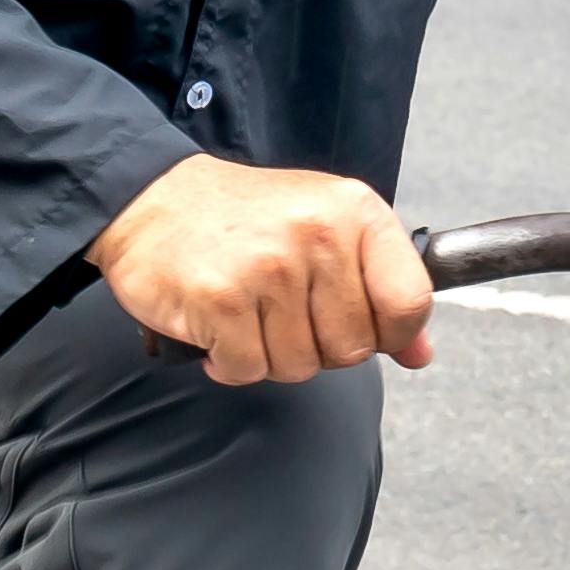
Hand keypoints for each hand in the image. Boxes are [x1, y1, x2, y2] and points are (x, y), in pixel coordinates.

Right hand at [91, 159, 434, 383]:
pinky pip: (249, 370)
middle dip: (318, 346)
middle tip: (282, 312)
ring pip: (299, 366)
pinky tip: (218, 327)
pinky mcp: (220, 299)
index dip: (390, 334)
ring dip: (269, 354)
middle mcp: (316, 235)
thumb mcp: (324, 228)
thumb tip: (419, 353)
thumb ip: (379, 288)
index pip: (410, 301)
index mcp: (353, 212)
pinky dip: (230, 362)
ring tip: (247, 312)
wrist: (150, 198)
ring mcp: (268, 268)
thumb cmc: (243, 219)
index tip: (360, 328)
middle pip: (352, 348)